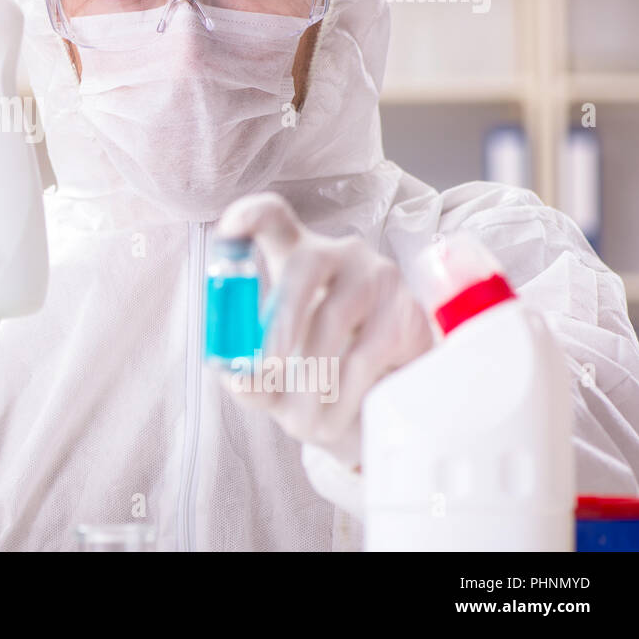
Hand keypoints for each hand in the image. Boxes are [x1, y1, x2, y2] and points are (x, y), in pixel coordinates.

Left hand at [214, 192, 436, 468]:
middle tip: (265, 369)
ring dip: (311, 379)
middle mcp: (338, 255)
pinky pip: (367, 353)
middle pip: (301, 269)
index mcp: (296, 256)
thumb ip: (253, 381)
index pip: (272, 218)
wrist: (391, 399)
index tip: (229, 230)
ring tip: (303, 421)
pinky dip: (344, 394)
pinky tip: (335, 417)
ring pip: (333, 320)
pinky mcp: (408, 312)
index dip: (249, 216)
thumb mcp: (280, 380)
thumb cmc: (322, 374)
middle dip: (278, 322)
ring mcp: (378, 278)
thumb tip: (237, 378)